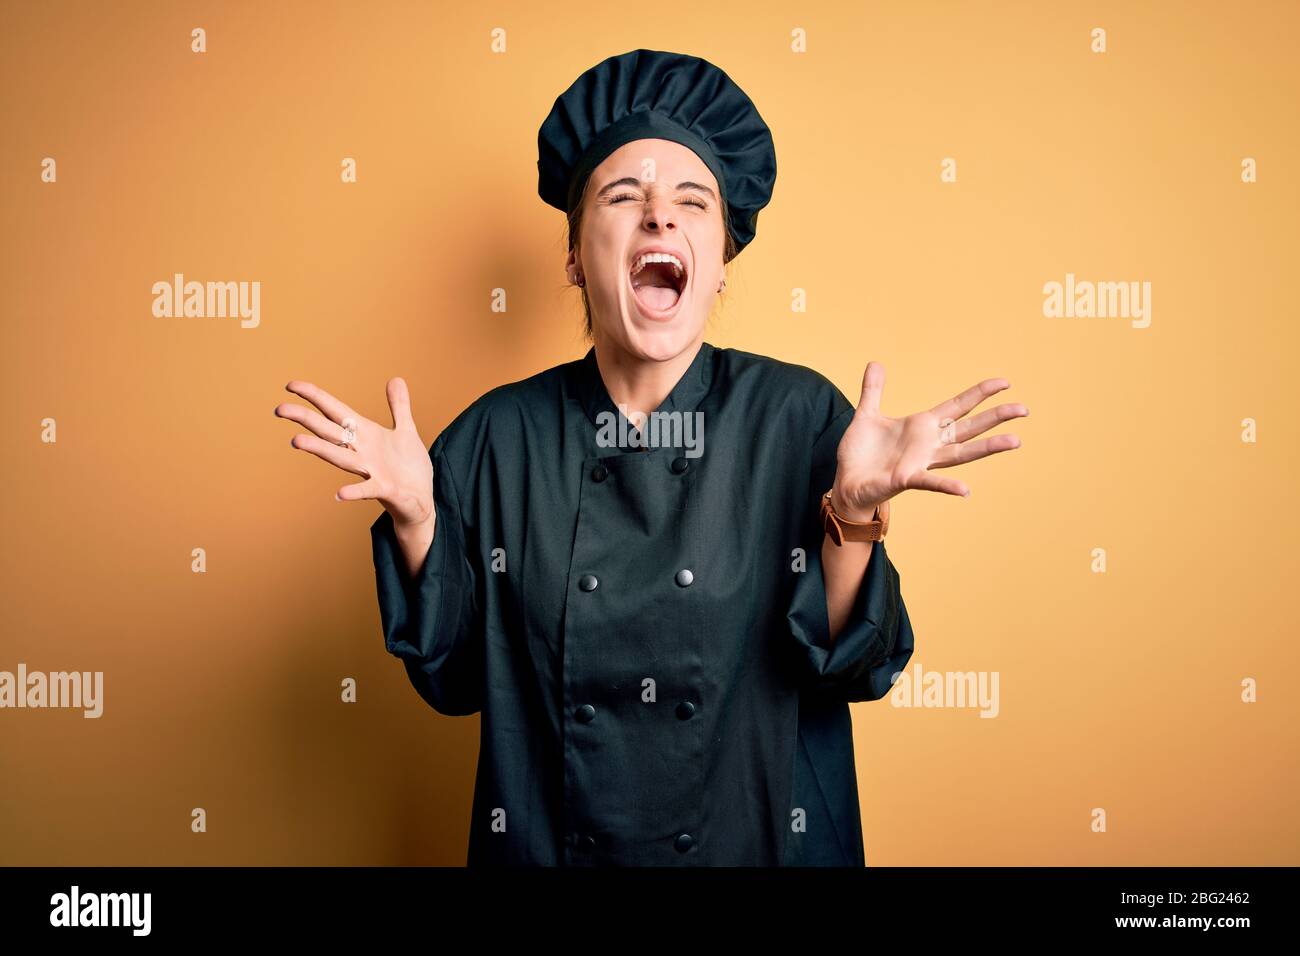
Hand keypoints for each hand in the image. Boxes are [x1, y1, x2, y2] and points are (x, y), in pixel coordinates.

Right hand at [275, 377, 434, 528]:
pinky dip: (354, 491)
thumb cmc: (408, 467)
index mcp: (365, 433)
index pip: (335, 411)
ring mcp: (370, 471)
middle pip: (329, 432)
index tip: (291, 385)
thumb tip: (395, 378)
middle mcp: (361, 451)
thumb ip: (399, 406)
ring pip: (340, 458)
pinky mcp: (384, 489)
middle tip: (279, 409)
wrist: (420, 500)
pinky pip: (367, 489)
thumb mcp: (406, 430)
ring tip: (296, 441)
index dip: (315, 397)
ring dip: (319, 449)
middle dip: (306, 419)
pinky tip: (340, 494)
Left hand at [831, 362, 1027, 520]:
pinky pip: (929, 482)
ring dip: (988, 448)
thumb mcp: (866, 416)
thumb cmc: (860, 454)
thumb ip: (873, 390)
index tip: (1005, 383)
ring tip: (1015, 441)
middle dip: (995, 417)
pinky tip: (965, 490)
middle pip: (969, 428)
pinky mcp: (906, 479)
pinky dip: (947, 486)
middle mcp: (928, 445)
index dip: (980, 394)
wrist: (846, 483)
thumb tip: (876, 363)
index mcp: (921, 427)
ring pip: (960, 454)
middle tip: (1024, 409)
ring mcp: (920, 463)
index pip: (957, 406)